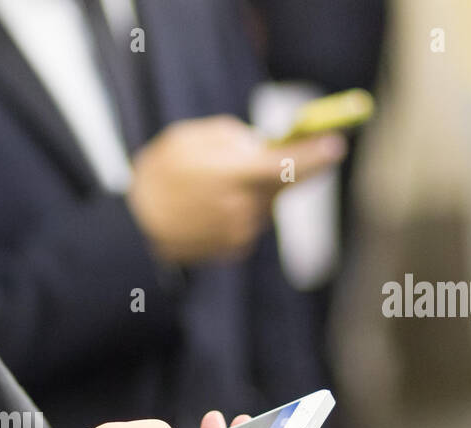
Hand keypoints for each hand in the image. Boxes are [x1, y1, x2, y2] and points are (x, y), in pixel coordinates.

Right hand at [127, 115, 345, 263]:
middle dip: (284, 169)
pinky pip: (252, 221)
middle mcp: (243, 206)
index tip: (336, 145)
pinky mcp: (234, 248)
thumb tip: (261, 145)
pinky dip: (242, 209)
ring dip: (256, 190)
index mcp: (234, 174)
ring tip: (217, 185)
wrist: (134, 228)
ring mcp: (240, 230)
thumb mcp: (189, 138)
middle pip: (284, 185)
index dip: (317, 154)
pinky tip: (211, 206)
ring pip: (267, 203)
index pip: (289, 163)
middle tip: (264, 157)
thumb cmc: (158, 176)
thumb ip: (232, 136)